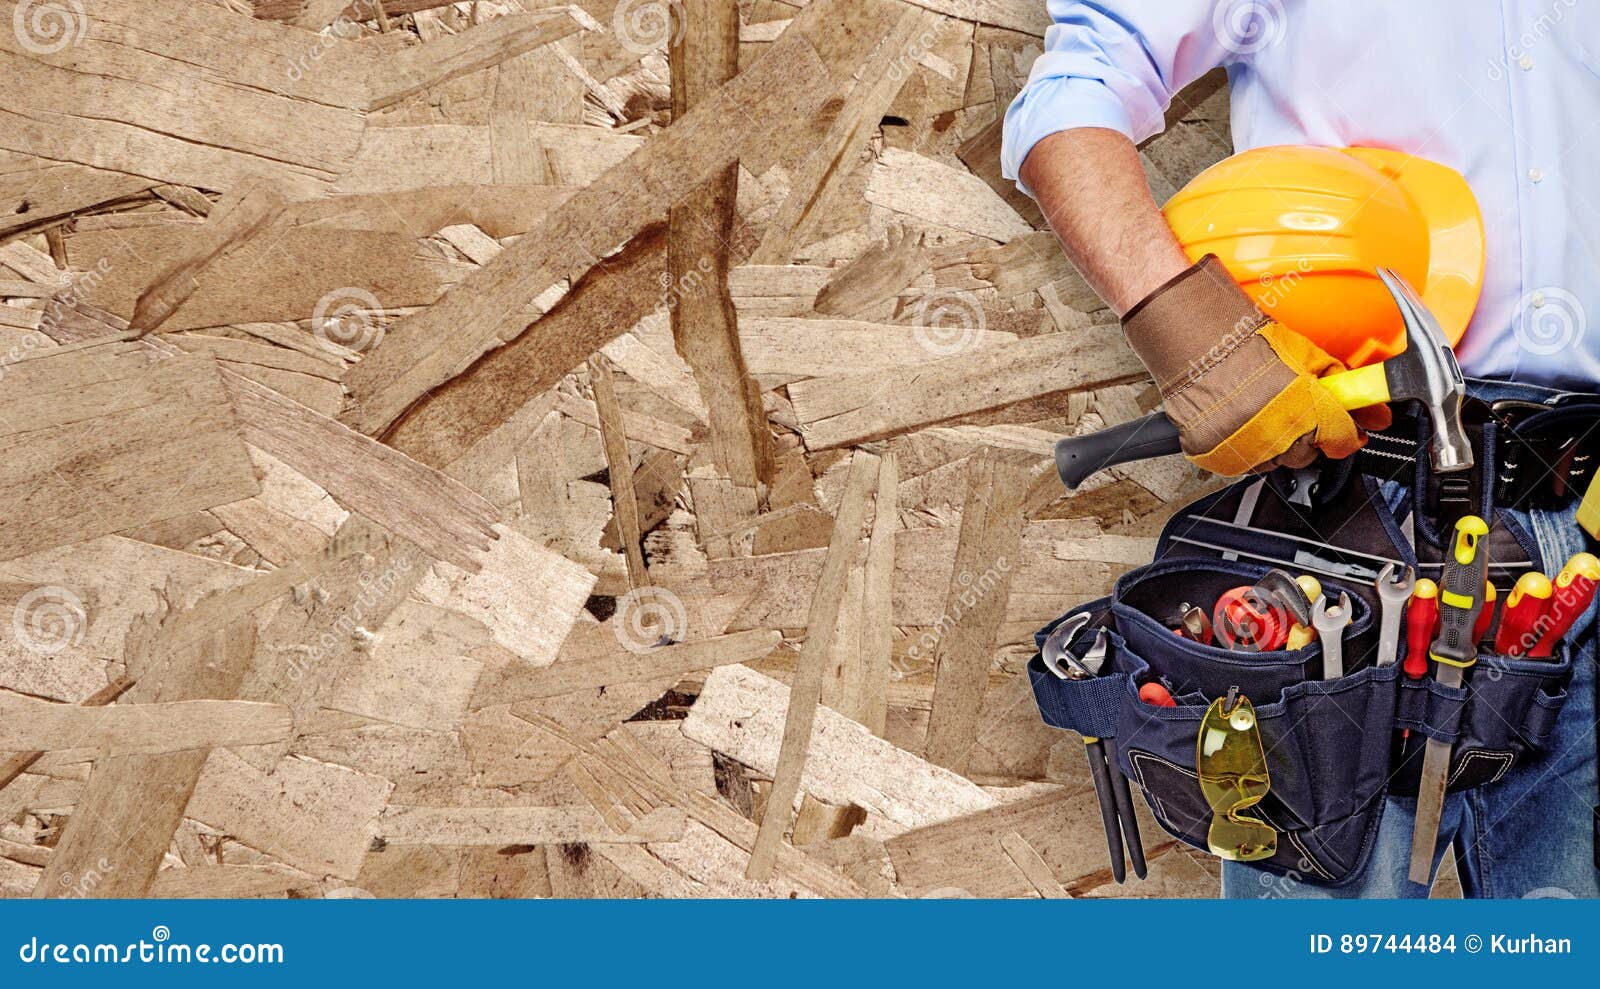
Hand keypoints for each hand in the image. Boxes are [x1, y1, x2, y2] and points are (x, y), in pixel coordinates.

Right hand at [1123, 256, 1387, 475]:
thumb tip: (1376, 415)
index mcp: (1306, 410)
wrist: (1197, 339)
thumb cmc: (1248, 342)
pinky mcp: (1213, 453)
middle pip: (1305, 456)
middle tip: (1291, 411)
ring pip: (1271, 463)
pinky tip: (1237, 422)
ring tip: (1259, 412)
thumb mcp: (1307, 356)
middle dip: (1305, 436)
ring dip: (1271, 444)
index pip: (1341, 439)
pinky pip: (1236, 464)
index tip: (1342, 430)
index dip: (1344, 433)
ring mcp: (1242, 447)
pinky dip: (1240, 449)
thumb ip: (1343, 388)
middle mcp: (1276, 435)